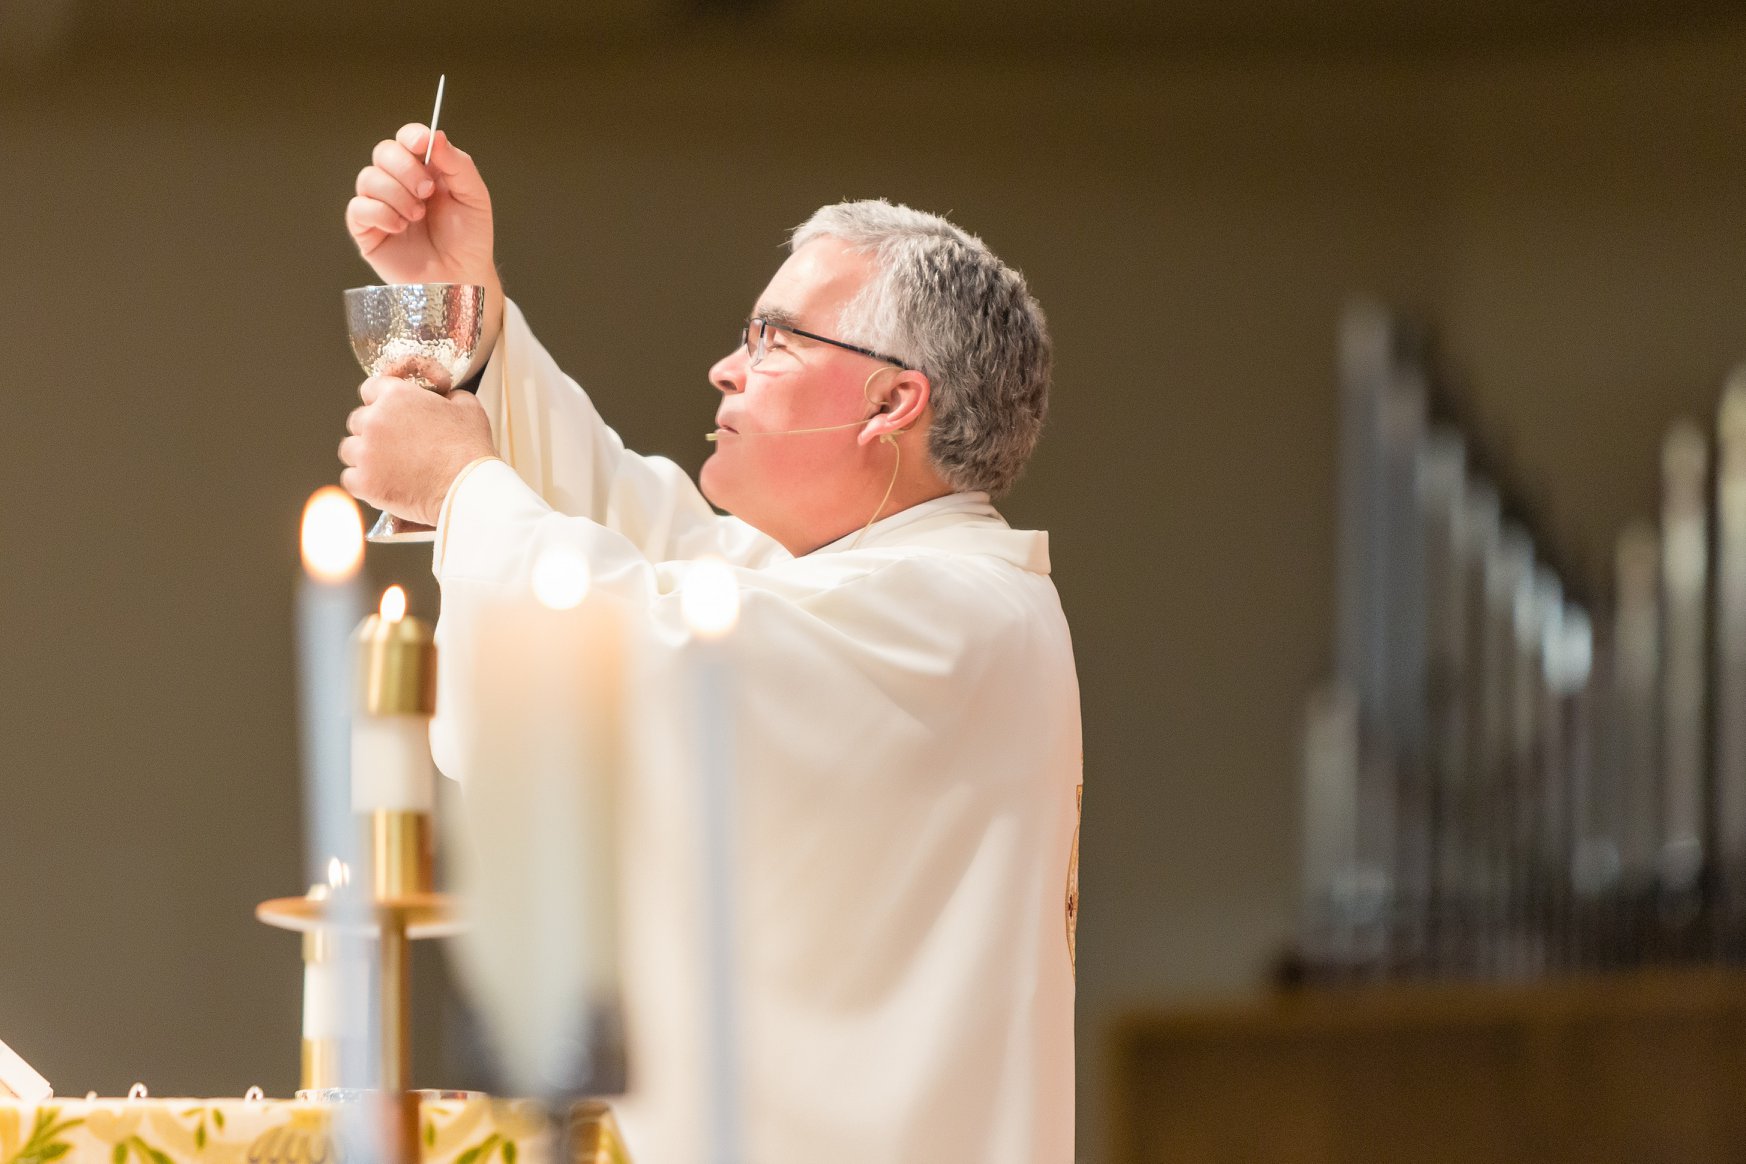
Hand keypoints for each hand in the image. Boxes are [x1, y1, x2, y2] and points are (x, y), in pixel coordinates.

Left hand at [338, 377, 496, 525]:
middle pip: (357, 420)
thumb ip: (447, 396)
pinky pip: (349, 479)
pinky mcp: (364, 482)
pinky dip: (363, 482)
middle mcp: (375, 420)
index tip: (389, 414)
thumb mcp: (467, 407)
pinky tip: (383, 484)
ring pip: (350, 449)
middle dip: (372, 431)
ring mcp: (366, 452)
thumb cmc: (470, 449)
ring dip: (365, 456)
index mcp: (396, 396)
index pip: (370, 388)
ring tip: (388, 467)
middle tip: (394, 445)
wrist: (467, 487)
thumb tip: (444, 398)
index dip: (380, 401)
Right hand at [346, 124, 503, 354]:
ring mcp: (381, 205)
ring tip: (417, 216)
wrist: (462, 278)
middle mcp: (400, 183)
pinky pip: (358, 209)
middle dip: (405, 169)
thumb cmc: (470, 240)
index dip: (411, 136)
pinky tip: (400, 227)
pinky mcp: (368, 230)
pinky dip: (380, 213)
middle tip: (426, 193)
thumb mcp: (474, 197)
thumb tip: (434, 135)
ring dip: (396, 194)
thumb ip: (457, 164)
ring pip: (368, 178)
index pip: (407, 139)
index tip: (422, 144)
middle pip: (383, 152)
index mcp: (425, 170)